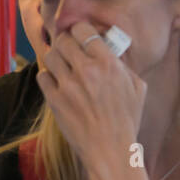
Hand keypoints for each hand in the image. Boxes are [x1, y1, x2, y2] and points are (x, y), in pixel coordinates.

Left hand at [35, 23, 144, 179]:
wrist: (110, 149)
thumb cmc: (127, 120)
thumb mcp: (136, 87)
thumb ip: (123, 64)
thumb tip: (110, 49)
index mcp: (108, 63)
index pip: (84, 30)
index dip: (78, 30)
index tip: (78, 34)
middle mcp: (87, 70)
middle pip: (63, 40)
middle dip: (65, 42)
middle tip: (67, 48)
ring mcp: (68, 85)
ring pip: (50, 55)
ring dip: (55, 57)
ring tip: (61, 64)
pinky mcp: (55, 100)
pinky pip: (42, 77)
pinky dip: (47, 77)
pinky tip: (55, 82)